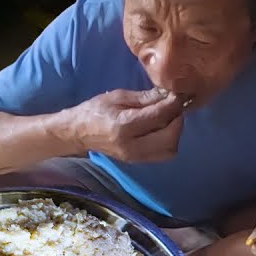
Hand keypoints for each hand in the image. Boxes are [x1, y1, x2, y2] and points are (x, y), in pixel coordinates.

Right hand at [71, 88, 186, 162]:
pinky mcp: (137, 161)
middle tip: (173, 108)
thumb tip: (168, 94)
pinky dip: (168, 141)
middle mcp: (132, 145)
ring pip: (170, 149)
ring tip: (167, 119)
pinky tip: (161, 130)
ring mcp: (135, 156)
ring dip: (174, 133)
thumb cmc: (95, 110)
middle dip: (177, 120)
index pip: (159, 116)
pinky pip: (163, 154)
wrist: (78, 133)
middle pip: (170, 137)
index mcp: (124, 125)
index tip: (178, 94)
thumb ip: (144, 98)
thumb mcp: (117, 97)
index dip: (174, 104)